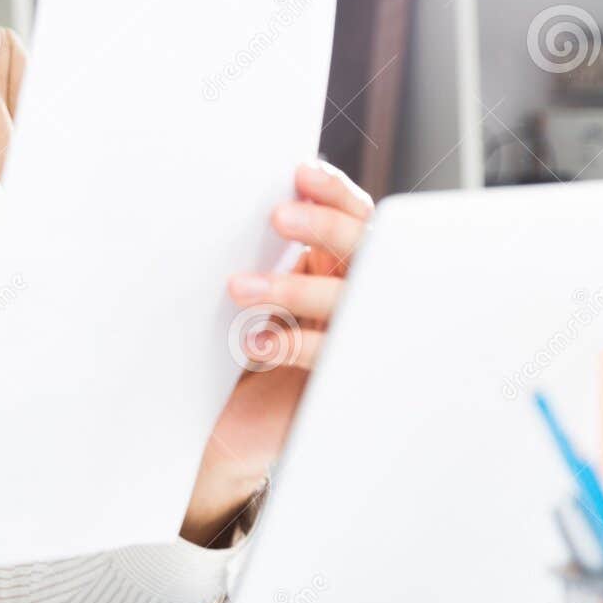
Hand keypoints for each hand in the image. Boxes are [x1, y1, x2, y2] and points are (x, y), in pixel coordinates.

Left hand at [179, 159, 373, 546]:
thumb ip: (270, 257)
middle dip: (324, 228)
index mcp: (342, 268)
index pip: (358, 219)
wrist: (238, 429)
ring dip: (295, 287)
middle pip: (364, 252)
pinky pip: (328, 358)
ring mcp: (354, 340)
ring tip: (240, 286)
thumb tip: (259, 203)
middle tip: (278, 216)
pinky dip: (290, 344)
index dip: (334, 195)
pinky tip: (255, 341)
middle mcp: (356, 298)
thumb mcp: (260, 298)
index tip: (301, 173)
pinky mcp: (339, 384)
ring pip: (346, 302)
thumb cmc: (249, 353)